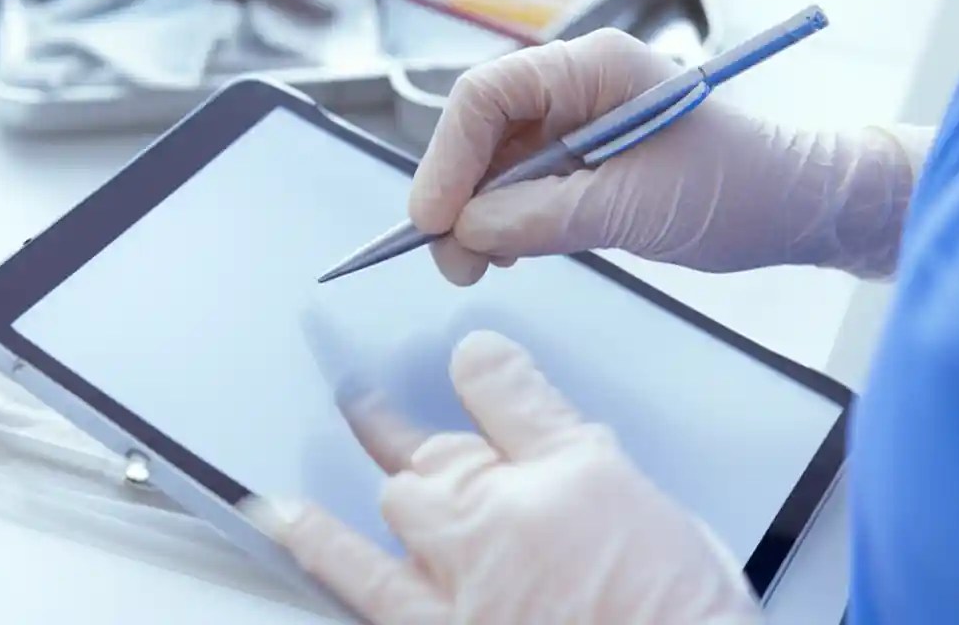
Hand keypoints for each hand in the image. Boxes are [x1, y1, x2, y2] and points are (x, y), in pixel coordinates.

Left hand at [246, 331, 761, 624]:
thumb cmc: (673, 609)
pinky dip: (320, 541)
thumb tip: (522, 391)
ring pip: (406, 500)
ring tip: (355, 422)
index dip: (486, 374)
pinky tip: (286, 514)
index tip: (473, 359)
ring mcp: (463, 574)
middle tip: (425, 425)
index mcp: (565, 471)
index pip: (506, 396)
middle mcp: (503, 514)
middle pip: (450, 456)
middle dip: (442, 446)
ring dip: (391, 474)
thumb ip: (573, 439)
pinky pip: (362, 575)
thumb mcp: (650, 503)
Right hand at [409, 28, 925, 284]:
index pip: (487, 96)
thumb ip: (541, 218)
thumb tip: (465, 231)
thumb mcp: (632, 208)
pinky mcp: (586, 162)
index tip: (433, 220)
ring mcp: (579, 124)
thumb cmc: (735, 190)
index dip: (447, 157)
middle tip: (453, 262)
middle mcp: (577, 87)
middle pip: (483, 132)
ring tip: (479, 267)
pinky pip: (524, 187)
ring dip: (478, 216)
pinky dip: (506, 222)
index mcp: (592, 68)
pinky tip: (507, 254)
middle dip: (459, 196)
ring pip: (497, 164)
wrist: (794, 208)